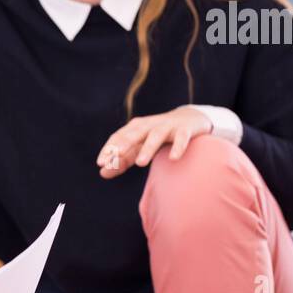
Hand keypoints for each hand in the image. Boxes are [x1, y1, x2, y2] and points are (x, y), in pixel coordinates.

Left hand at [95, 106, 211, 178]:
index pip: (119, 136)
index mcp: (136, 128)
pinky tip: (173, 158)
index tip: (101, 163)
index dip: (110, 149)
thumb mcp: (140, 146)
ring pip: (156, 135)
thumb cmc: (159, 136)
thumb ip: (123, 160)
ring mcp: (168, 126)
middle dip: (124, 145)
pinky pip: (181, 138)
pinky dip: (177, 147)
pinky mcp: (185, 130)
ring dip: (148, 148)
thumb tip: (102, 173)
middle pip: (135, 133)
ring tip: (140, 163)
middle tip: (114, 158)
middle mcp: (150, 125)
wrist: (191, 118)